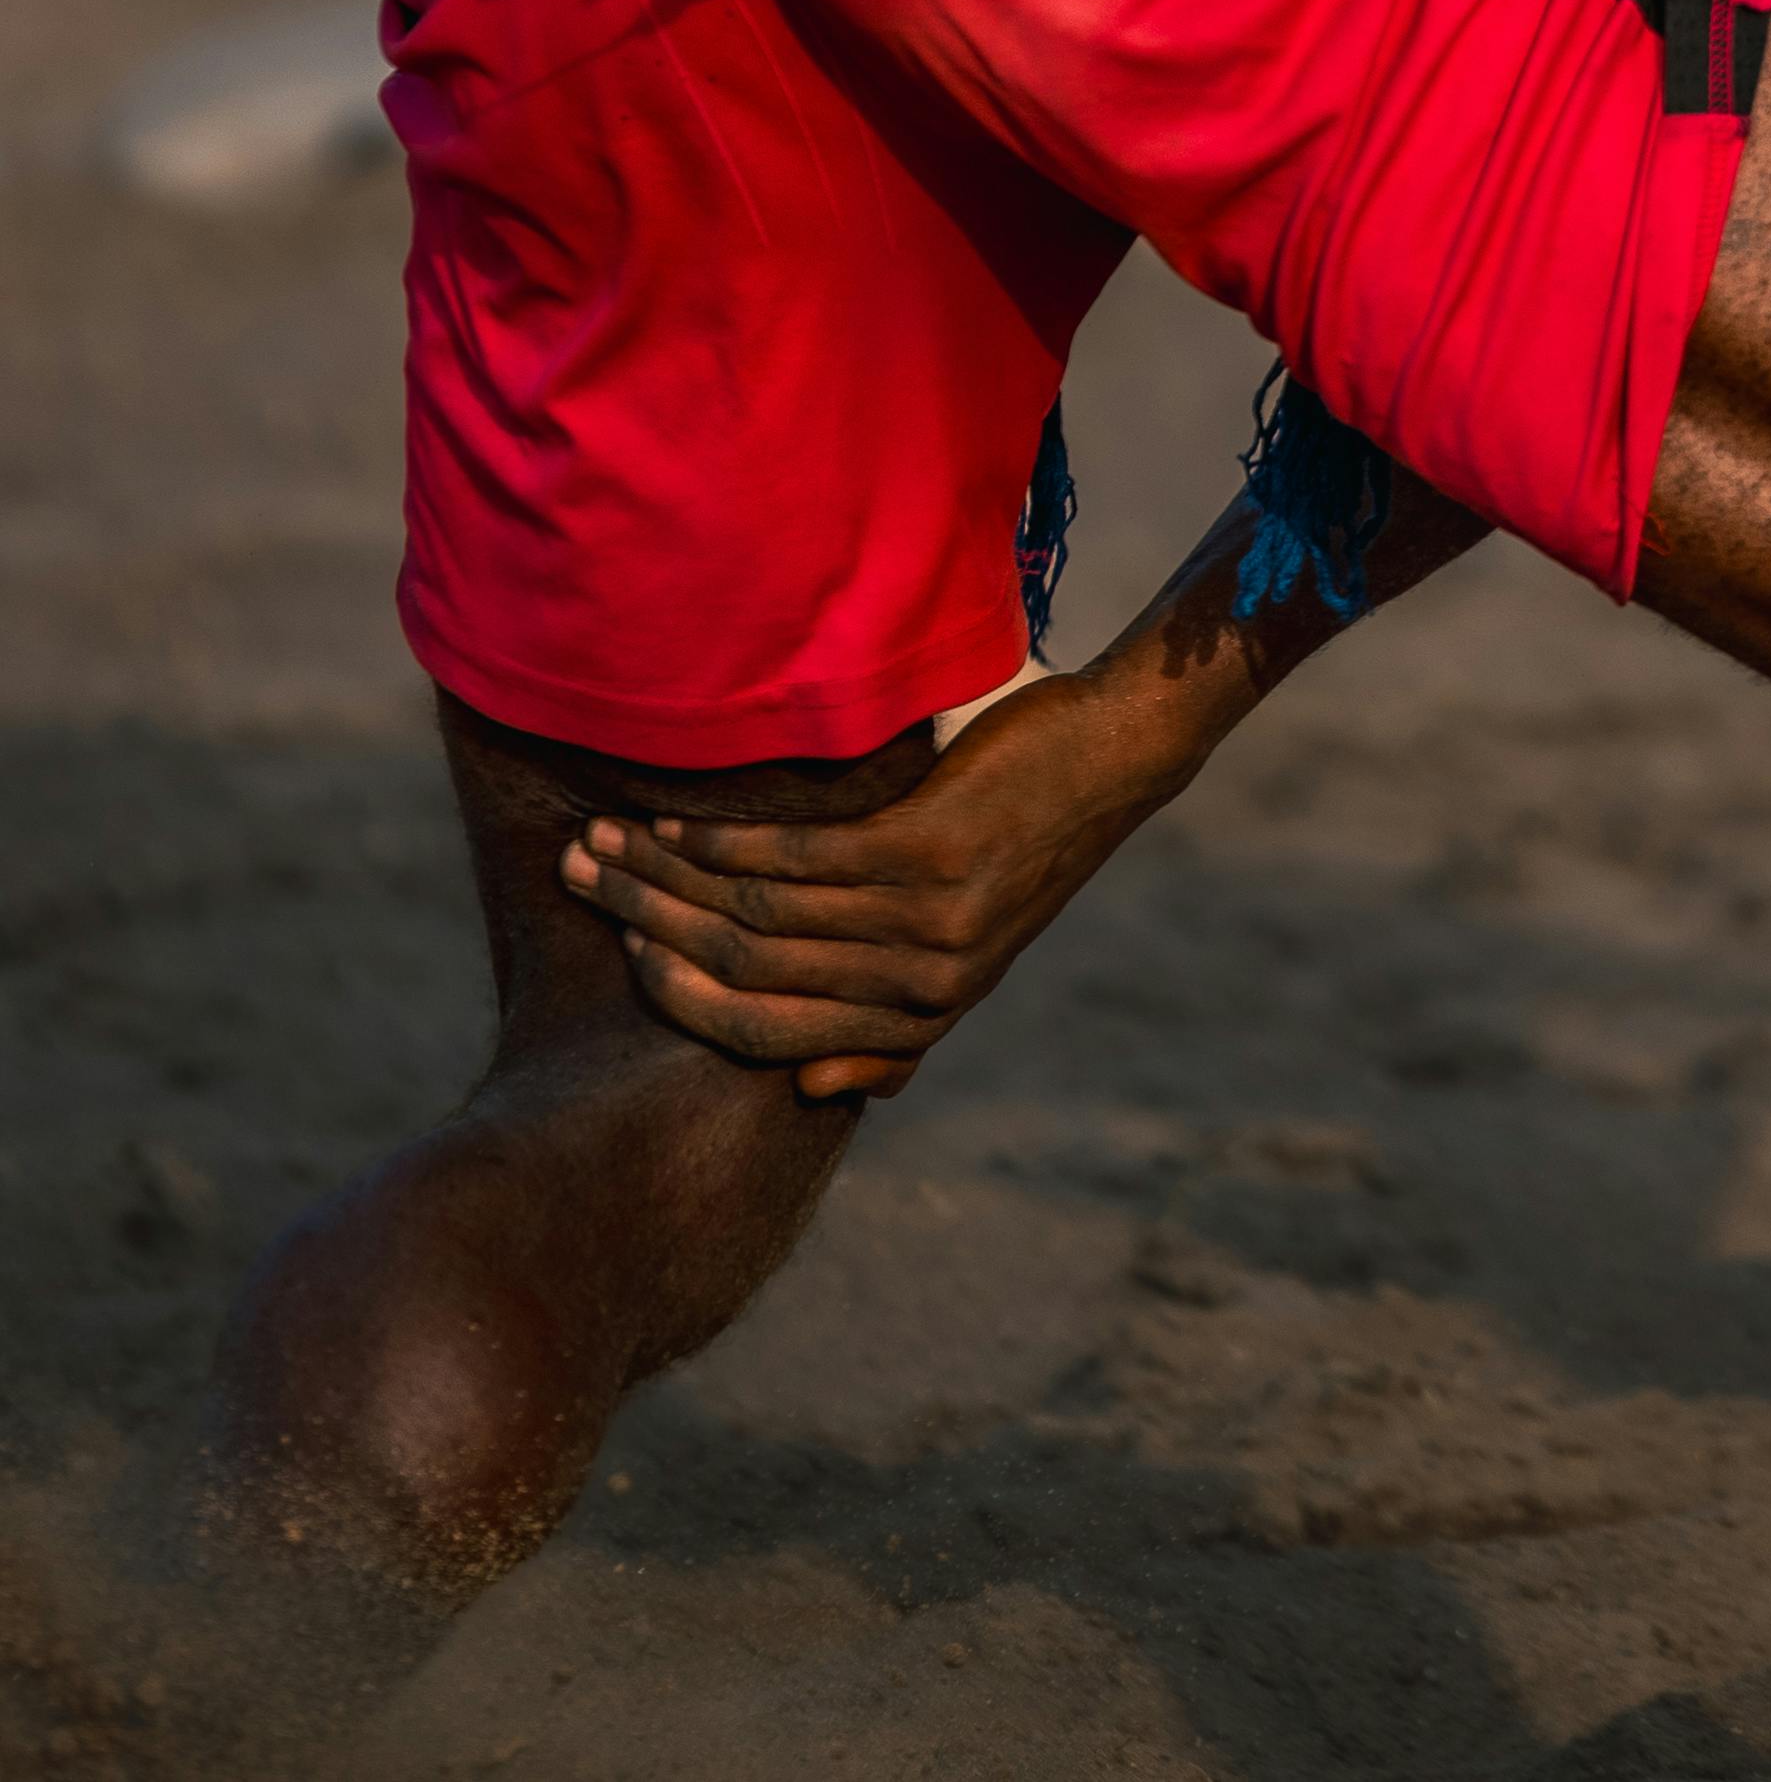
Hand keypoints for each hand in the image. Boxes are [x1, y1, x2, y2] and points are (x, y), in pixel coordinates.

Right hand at [561, 663, 1173, 1102]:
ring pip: (758, 918)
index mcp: (918, 1018)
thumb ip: (896, 1023)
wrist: (1113, 760)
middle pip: (744, 973)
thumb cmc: (1022, 841)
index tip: (617, 953)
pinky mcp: (930, 855)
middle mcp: (918, 985)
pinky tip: (681, 824)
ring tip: (610, 839)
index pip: (763, 1033)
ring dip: (669, 877)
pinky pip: (799, 864)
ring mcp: (926, 924)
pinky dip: (727, 846)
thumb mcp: (964, 951)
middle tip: (579, 878)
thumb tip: (818, 1087)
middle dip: (648, 926)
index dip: (680, 998)